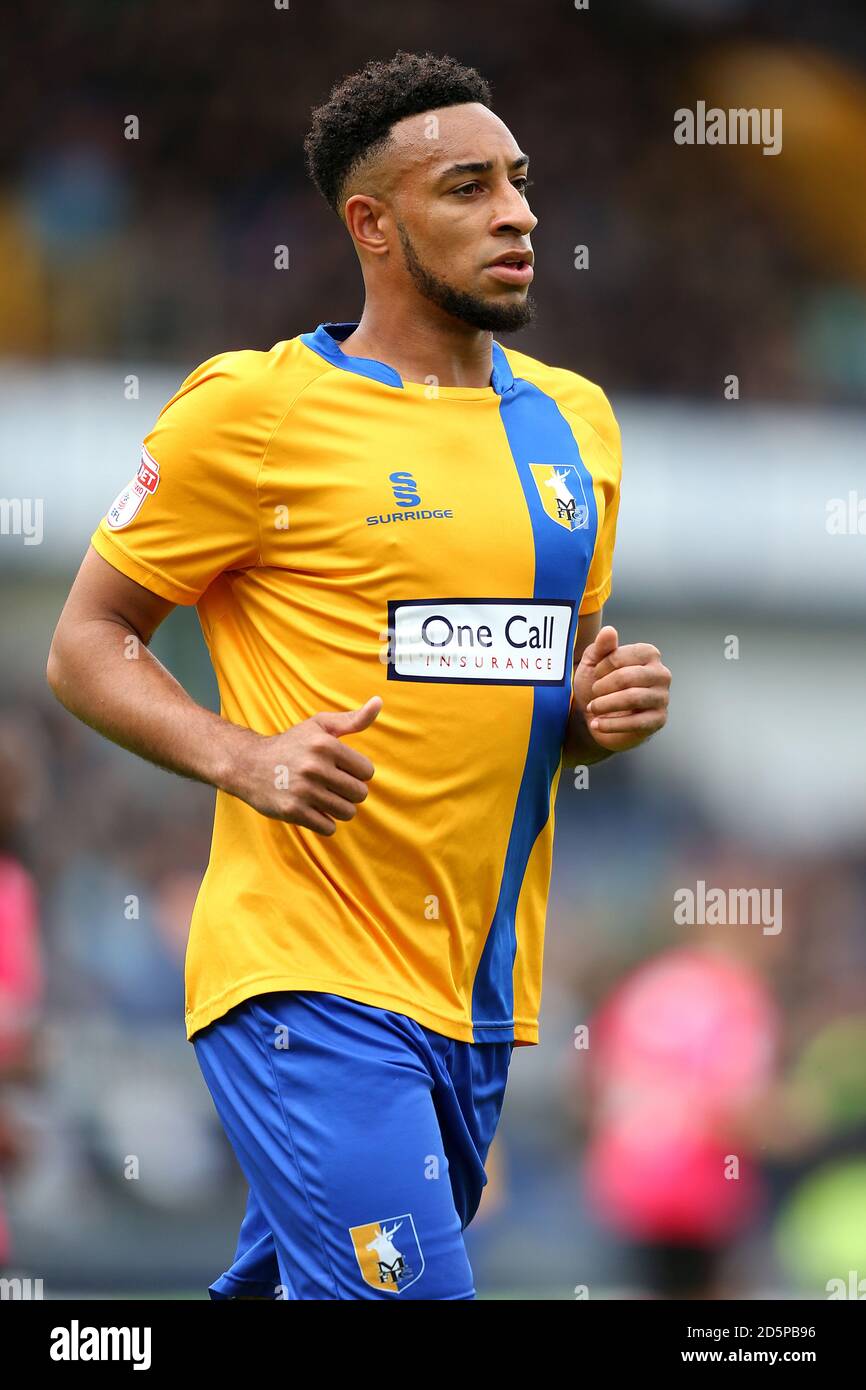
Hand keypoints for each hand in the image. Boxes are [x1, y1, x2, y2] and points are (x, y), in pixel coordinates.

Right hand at [228, 696, 381, 834]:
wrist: (248, 764)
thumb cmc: (291, 744)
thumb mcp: (320, 725)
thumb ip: (352, 719)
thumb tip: (379, 702)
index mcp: (326, 744)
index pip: (367, 772)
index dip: (357, 773)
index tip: (341, 770)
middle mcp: (315, 766)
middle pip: (359, 794)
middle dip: (350, 793)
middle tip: (333, 787)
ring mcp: (303, 790)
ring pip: (347, 813)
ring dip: (339, 809)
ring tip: (324, 798)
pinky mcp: (292, 811)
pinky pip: (328, 828)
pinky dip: (324, 822)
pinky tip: (312, 810)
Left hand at [573, 626, 669, 752]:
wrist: (598, 716)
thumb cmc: (599, 685)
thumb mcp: (593, 663)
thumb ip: (601, 646)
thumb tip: (609, 630)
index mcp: (649, 654)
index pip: (624, 655)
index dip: (603, 666)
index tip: (595, 674)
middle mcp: (661, 674)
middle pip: (628, 677)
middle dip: (603, 687)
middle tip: (593, 694)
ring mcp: (662, 697)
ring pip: (632, 698)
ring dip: (605, 705)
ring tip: (592, 708)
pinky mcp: (659, 720)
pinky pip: (635, 723)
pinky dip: (610, 724)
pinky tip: (596, 724)